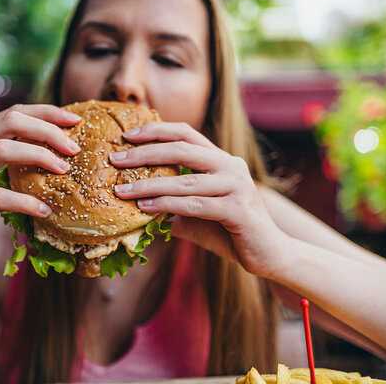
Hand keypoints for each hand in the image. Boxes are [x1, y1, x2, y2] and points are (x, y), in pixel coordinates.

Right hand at [0, 104, 81, 254]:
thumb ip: (9, 166)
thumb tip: (55, 164)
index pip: (14, 112)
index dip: (46, 112)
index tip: (74, 119)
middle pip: (11, 121)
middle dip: (48, 129)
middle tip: (74, 147)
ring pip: (3, 150)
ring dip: (39, 156)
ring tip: (64, 170)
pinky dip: (25, 202)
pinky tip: (44, 211)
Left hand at [110, 122, 288, 277]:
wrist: (270, 254)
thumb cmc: (229, 231)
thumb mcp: (196, 212)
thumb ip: (172, 203)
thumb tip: (135, 203)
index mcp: (221, 160)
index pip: (185, 134)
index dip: (156, 131)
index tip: (128, 135)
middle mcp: (231, 166)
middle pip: (182, 150)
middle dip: (144, 153)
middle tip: (115, 159)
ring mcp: (236, 186)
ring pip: (185, 180)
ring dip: (149, 184)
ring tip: (121, 190)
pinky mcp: (238, 210)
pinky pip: (195, 205)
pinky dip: (168, 205)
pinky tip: (145, 207)